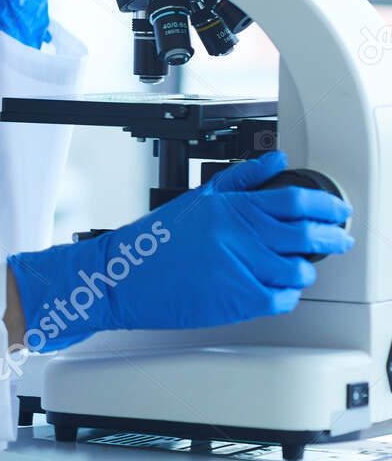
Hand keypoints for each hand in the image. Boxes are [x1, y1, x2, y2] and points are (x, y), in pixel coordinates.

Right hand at [6, 150, 352, 350]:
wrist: (121, 278)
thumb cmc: (152, 243)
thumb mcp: (196, 199)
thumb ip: (241, 179)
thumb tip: (276, 161)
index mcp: (230, 208)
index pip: (295, 200)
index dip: (327, 205)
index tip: (337, 211)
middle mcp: (238, 235)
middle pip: (307, 234)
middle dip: (332, 237)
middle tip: (338, 239)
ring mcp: (239, 268)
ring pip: (298, 271)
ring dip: (304, 270)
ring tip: (297, 267)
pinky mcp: (237, 299)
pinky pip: (281, 299)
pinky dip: (286, 295)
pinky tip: (276, 288)